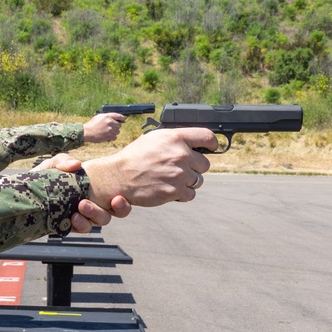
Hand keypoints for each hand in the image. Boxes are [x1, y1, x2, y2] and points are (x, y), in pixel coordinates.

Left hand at [33, 153, 131, 230]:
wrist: (27, 191)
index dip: (123, 204)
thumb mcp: (53, 164)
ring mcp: (83, 216)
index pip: (117, 200)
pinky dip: (80, 225)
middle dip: (102, 211)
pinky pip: (82, 229)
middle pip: (110, 214)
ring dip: (92, 216)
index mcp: (96, 189)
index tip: (117, 198)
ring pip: (98, 222)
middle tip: (85, 202)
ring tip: (78, 207)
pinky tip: (72, 218)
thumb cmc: (45, 176)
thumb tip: (76, 165)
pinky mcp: (71, 225)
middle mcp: (93, 204)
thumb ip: (63, 160)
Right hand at [81, 128, 216, 206]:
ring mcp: (179, 173)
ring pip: (198, 180)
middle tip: (179, 169)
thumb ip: (175, 139)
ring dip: (188, 182)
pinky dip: (182, 194)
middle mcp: (180, 154)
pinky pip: (190, 194)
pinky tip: (169, 189)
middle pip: (205, 164)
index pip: (207, 137)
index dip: (212, 144)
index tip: (211, 148)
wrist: (119, 176)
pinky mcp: (175, 190)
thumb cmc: (135, 157)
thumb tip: (192, 143)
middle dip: (195, 168)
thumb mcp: (154, 138)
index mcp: (176, 138)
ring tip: (171, 180)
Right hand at [82, 113, 124, 142]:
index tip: (124, 119)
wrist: (87, 132)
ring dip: (114, 133)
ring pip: (117, 132)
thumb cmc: (92, 124)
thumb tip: (114, 119)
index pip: (118, 116)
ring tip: (107, 133)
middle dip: (116, 127)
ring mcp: (110, 129)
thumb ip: (107, 117)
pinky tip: (107, 136)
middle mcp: (110, 122)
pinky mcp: (109, 135)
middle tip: (111, 129)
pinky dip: (112, 137)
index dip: (122, 118)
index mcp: (107, 116)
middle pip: (119, 125)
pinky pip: (115, 137)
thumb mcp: (99, 117)